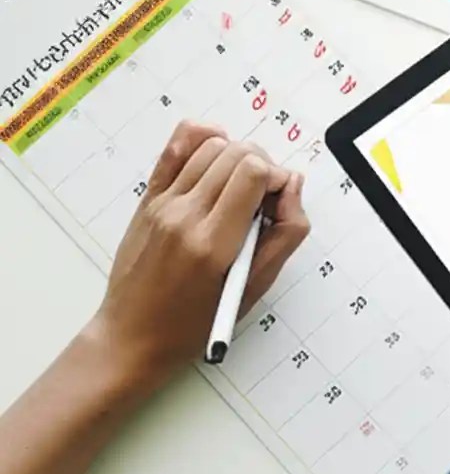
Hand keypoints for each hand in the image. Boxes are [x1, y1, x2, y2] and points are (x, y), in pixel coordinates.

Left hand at [89, 121, 310, 384]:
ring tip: (241, 187)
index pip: (255, 174)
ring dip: (238, 156)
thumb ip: (285, 234)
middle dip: (264, 166)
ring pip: (212, 146)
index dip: (279, 179)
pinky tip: (216, 152)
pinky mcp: (148, 199)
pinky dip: (201, 137)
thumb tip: (292, 186)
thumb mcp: (253, 289)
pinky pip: (175, 147)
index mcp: (213, 243)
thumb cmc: (194, 323)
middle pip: (237, 153)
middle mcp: (184, 215)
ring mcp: (162, 203)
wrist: (132, 336)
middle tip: (264, 199)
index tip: (280, 203)